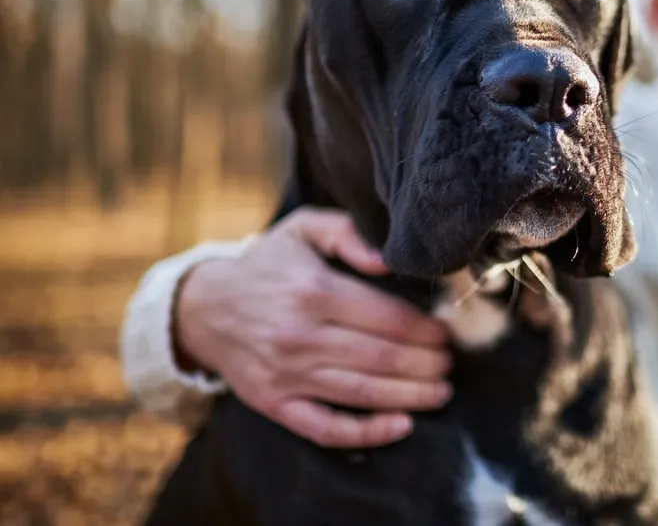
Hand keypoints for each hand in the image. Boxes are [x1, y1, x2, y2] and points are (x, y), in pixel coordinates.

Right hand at [174, 207, 450, 448]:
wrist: (205, 307)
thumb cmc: (269, 264)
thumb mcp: (304, 228)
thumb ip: (348, 233)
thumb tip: (388, 262)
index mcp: (314, 291)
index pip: (387, 317)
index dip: (425, 329)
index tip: (447, 333)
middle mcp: (300, 335)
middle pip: (382, 357)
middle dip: (427, 364)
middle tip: (450, 363)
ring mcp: (286, 374)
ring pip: (362, 392)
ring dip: (411, 396)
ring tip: (441, 391)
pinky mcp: (274, 403)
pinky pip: (325, 427)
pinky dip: (366, 432)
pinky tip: (401, 425)